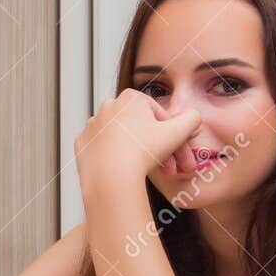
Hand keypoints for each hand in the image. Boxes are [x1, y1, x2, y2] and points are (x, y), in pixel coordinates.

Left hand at [74, 89, 202, 195]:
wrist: (109, 177)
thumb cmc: (142, 153)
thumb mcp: (179, 131)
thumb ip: (192, 119)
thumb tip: (193, 117)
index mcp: (130, 98)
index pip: (159, 116)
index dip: (173, 136)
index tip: (179, 153)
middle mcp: (108, 106)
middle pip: (141, 129)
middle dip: (159, 149)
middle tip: (170, 169)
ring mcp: (92, 125)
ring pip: (123, 139)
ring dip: (138, 153)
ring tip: (149, 171)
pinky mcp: (82, 143)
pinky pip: (103, 150)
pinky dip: (114, 158)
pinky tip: (124, 169)